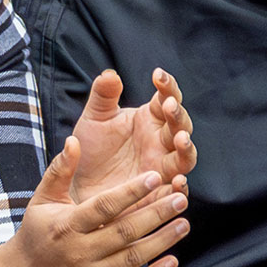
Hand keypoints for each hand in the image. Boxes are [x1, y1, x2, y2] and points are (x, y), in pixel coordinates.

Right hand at [0, 137, 189, 266]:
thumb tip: (74, 140)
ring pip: (133, 257)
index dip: (132, 192)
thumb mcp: (42, 200)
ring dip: (162, 241)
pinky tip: (173, 260)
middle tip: (181, 198)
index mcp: (67, 225)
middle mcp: (80, 252)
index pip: (104, 206)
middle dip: (156, 214)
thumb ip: (60, 170)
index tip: (156, 176)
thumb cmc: (36, 233)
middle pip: (125, 231)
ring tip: (184, 224)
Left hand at [66, 68, 194, 200]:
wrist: (79, 184)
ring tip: (181, 139)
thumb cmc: (91, 149)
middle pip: (181, 126)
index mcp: (150, 119)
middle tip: (169, 106)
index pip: (167, 98)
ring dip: (187, 148)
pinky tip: (179, 182)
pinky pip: (175, 192)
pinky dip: (181, 188)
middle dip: (178, 115)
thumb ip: (103, 96)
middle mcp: (162, 142)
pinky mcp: (158, 193)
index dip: (167, 86)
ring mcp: (162, 167)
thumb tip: (110, 74)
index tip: (158, 75)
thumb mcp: (94, 119)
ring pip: (185, 157)